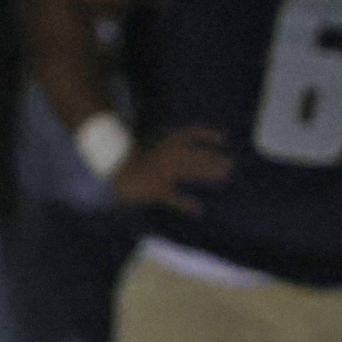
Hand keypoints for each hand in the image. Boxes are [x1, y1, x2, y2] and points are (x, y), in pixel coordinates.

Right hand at [111, 125, 230, 214]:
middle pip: (198, 155)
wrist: (110, 174)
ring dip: (210, 174)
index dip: (209, 135)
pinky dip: (187, 204)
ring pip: (193, 171)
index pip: (193, 132)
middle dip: (215, 160)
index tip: (224, 139)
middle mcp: (167, 154)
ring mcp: (163, 172)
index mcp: (164, 141)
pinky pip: (175, 198)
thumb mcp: (146, 146)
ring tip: (225, 177)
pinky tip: (199, 209)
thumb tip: (187, 150)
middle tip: (231, 165)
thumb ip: (163, 147)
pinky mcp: (156, 190)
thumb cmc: (127, 161)